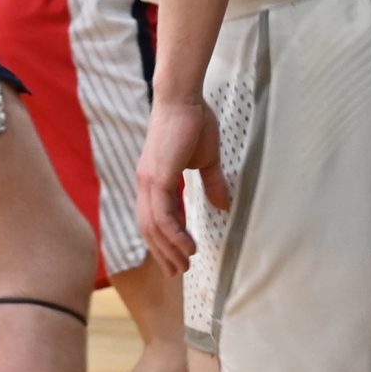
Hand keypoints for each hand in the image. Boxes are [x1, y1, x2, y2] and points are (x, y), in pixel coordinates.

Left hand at [135, 90, 226, 277]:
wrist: (183, 98)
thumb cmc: (194, 122)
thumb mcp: (206, 161)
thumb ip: (212, 184)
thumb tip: (224, 207)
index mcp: (154, 179)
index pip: (155, 218)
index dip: (165, 240)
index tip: (179, 257)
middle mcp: (146, 183)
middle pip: (149, 228)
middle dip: (163, 253)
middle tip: (178, 272)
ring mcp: (148, 181)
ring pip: (153, 227)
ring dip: (168, 249)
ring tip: (185, 265)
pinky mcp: (157, 178)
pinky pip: (162, 216)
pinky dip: (173, 235)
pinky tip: (188, 247)